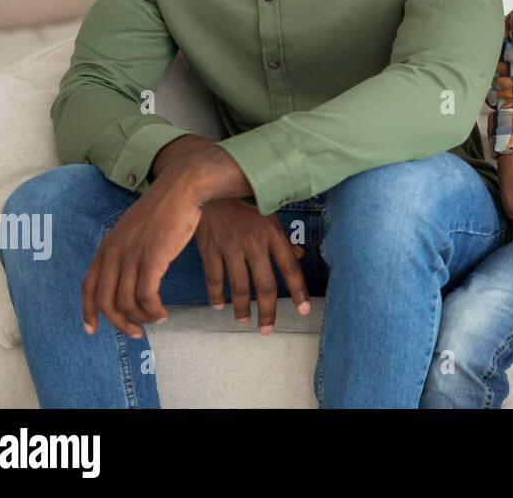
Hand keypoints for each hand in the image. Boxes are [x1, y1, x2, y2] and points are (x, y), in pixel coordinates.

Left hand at [81, 146, 241, 338]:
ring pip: (127, 303)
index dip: (88, 311)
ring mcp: (131, 257)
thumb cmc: (165, 208)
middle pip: (105, 302)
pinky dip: (154, 311)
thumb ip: (126, 249)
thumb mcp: (135, 228)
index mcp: (107, 246)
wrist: (182, 189)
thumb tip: (129, 271)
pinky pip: (147, 297)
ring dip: (141, 319)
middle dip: (118, 323)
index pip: (87, 287)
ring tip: (156, 320)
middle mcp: (113, 254)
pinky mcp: (152, 260)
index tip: (92, 329)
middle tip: (134, 333)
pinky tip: (163, 312)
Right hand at [196, 200, 311, 333]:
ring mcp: (230, 247)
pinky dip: (215, 295)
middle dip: (267, 312)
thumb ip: (283, 237)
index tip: (303, 311)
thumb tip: (298, 255)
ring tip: (244, 322)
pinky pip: (213, 278)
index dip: (297, 292)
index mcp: (272, 234)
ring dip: (241, 308)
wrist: (211, 182)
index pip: (290, 268)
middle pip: (264, 285)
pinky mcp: (209, 248)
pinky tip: (218, 306)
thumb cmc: (245, 198)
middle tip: (267, 330)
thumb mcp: (270, 212)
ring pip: (238, 287)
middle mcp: (253, 243)